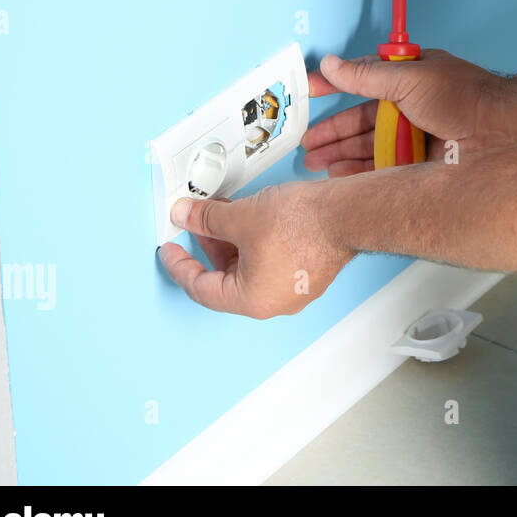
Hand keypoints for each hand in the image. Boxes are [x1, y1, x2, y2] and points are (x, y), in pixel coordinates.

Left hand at [157, 182, 352, 317]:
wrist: (347, 214)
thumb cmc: (303, 224)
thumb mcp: (240, 216)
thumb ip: (205, 219)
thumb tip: (186, 216)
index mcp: (251, 300)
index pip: (200, 288)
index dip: (179, 265)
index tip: (170, 250)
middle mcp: (273, 302)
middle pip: (227, 280)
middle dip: (210, 248)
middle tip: (198, 225)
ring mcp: (295, 290)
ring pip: (251, 270)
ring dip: (234, 244)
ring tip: (226, 216)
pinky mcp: (310, 274)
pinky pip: (272, 264)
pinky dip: (257, 245)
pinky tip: (254, 220)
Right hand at [302, 49, 506, 175]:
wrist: (499, 131)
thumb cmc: (463, 97)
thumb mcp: (409, 77)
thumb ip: (366, 75)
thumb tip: (331, 63)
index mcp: (409, 79)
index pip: (363, 80)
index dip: (335, 85)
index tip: (309, 89)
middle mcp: (410, 108)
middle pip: (362, 121)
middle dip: (333, 132)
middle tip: (307, 143)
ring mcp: (415, 137)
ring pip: (369, 147)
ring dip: (342, 155)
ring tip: (315, 164)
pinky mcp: (420, 164)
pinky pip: (384, 168)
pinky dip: (361, 173)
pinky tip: (341, 177)